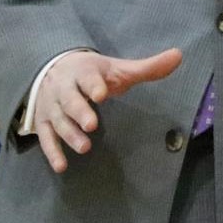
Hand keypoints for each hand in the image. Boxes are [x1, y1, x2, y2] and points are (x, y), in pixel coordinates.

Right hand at [34, 48, 182, 173]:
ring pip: (59, 119)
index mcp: (83, 72)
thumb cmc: (93, 73)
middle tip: (92, 125)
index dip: (94, 85)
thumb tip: (178, 56)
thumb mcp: (118, 69)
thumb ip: (147, 67)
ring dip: (69, 133)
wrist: (53, 68)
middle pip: (70, 99)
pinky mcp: (44, 121)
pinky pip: (46, 137)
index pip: (87, 77)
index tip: (102, 93)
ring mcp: (52, 106)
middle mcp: (64, 88)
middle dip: (80, 112)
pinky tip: (61, 166)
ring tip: (85, 147)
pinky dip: (52, 152)